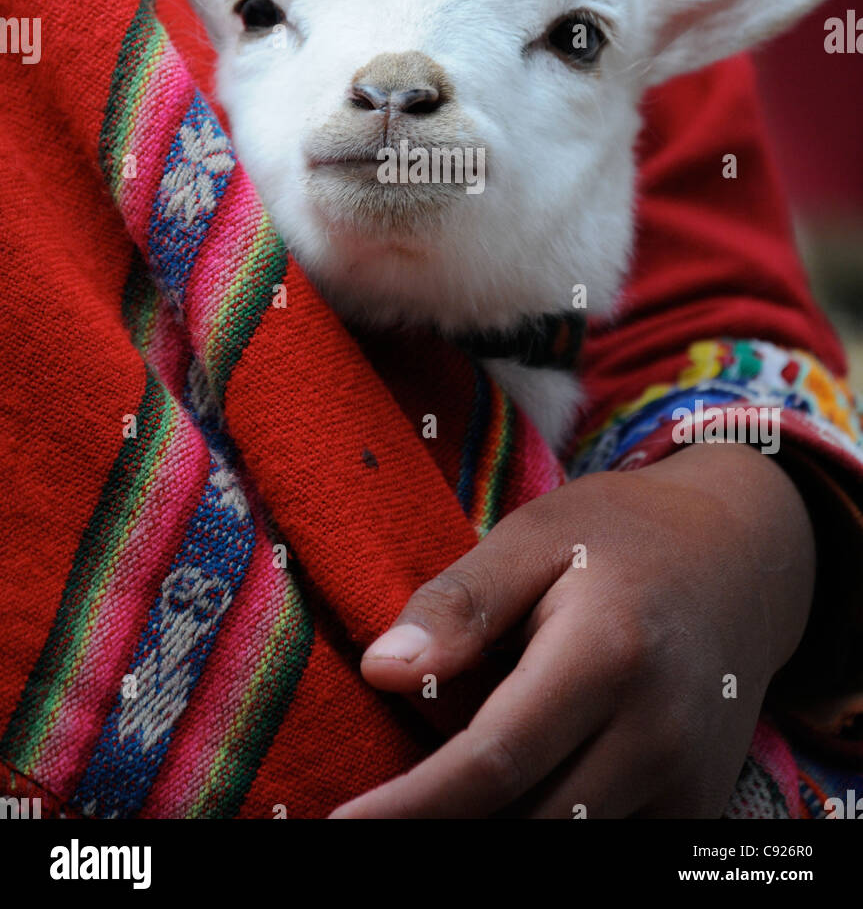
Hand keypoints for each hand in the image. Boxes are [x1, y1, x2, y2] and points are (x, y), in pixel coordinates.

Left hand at [330, 442, 814, 817]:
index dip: (409, 808)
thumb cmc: (620, 535)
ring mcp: (687, 780)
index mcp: (608, 652)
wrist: (742, 557)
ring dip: (498, 828)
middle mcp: (658, 732)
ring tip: (450, 784)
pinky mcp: (697, 808)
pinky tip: (518, 790)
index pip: (490, 762)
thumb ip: (459, 605)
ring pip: (565, 848)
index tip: (341, 823)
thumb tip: (380, 671)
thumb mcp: (534, 536)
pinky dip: (550, 828)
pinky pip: (608, 847)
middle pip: (525, 824)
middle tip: (380, 810)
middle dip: (443, 828)